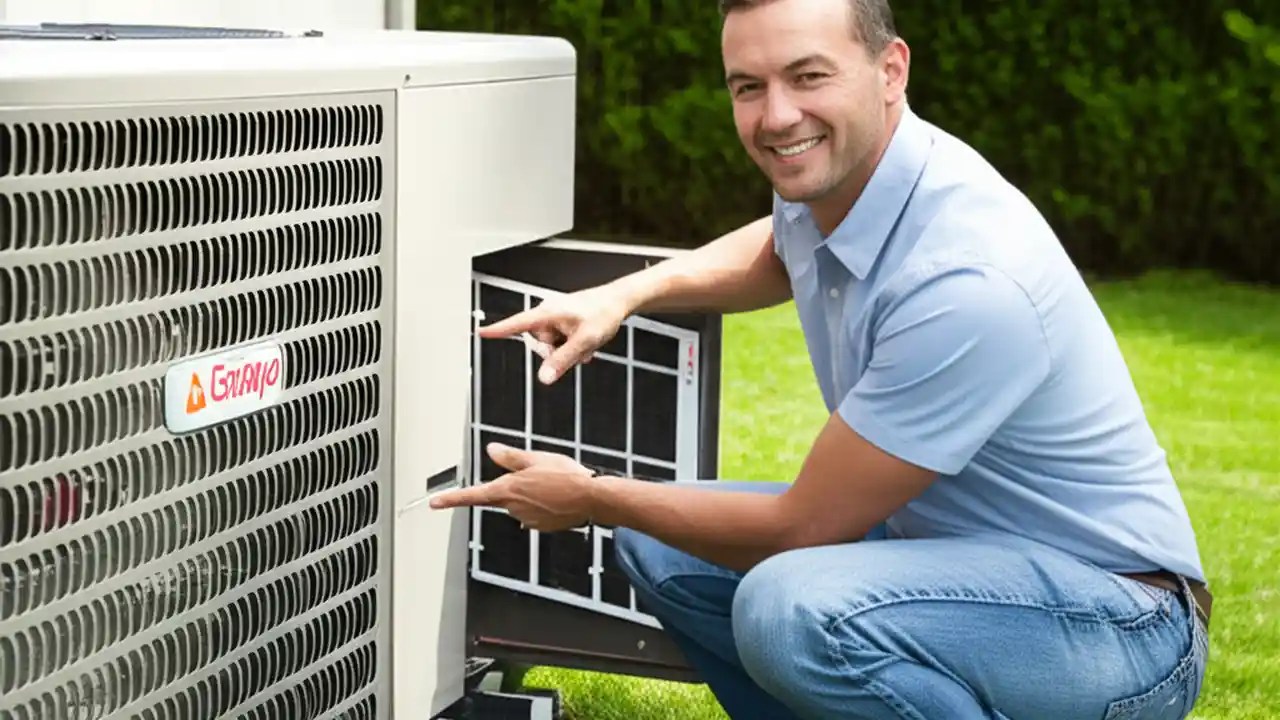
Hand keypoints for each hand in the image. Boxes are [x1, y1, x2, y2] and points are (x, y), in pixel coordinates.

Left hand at [428, 443, 597, 531]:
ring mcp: (527, 520)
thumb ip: (510, 457)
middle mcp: (513, 508)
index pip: (472, 496)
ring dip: (530, 495)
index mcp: (508, 490)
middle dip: (515, 486)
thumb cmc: (566, 476)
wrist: (592, 498)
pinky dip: (542, 505)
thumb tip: (491, 450)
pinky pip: (535, 514)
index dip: (451, 499)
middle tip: (541, 473)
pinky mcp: (542, 527)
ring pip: (520, 505)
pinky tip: (557, 497)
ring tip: (553, 484)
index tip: (434, 503)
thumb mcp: (535, 458)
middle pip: (503, 497)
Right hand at [478, 285, 632, 383]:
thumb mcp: (584, 342)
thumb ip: (562, 360)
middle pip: (538, 343)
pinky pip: (559, 342)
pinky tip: (586, 344)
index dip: (498, 330)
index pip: (517, 323)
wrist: (619, 301)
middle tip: (578, 349)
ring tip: (586, 344)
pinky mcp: (562, 322)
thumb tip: (544, 378)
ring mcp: (555, 318)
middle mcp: (547, 314)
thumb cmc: (603, 313)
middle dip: (556, 352)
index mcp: (548, 313)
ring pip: (551, 345)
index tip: (480, 333)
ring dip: (567, 350)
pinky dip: (571, 347)